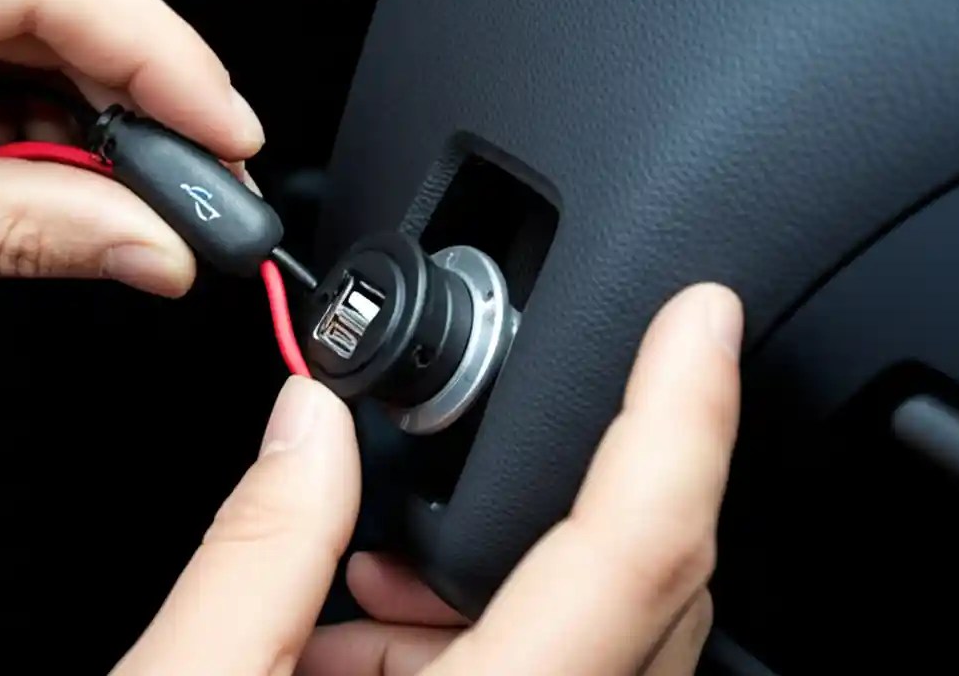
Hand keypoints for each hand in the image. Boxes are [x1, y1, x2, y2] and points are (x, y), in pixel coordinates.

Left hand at [0, 0, 264, 317]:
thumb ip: (12, 229)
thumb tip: (151, 247)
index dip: (164, 62)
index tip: (229, 146)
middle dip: (133, 102)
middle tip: (180, 200)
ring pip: (32, 14)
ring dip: (76, 111)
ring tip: (64, 198)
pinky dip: (22, 105)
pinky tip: (5, 162)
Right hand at [111, 282, 743, 674]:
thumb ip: (259, 546)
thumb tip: (307, 421)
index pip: (635, 546)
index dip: (680, 411)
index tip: (699, 317)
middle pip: (640, 584)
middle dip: (548, 500)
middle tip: (423, 489)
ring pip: (599, 638)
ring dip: (489, 590)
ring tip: (358, 604)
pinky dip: (476, 645)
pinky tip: (362, 658)